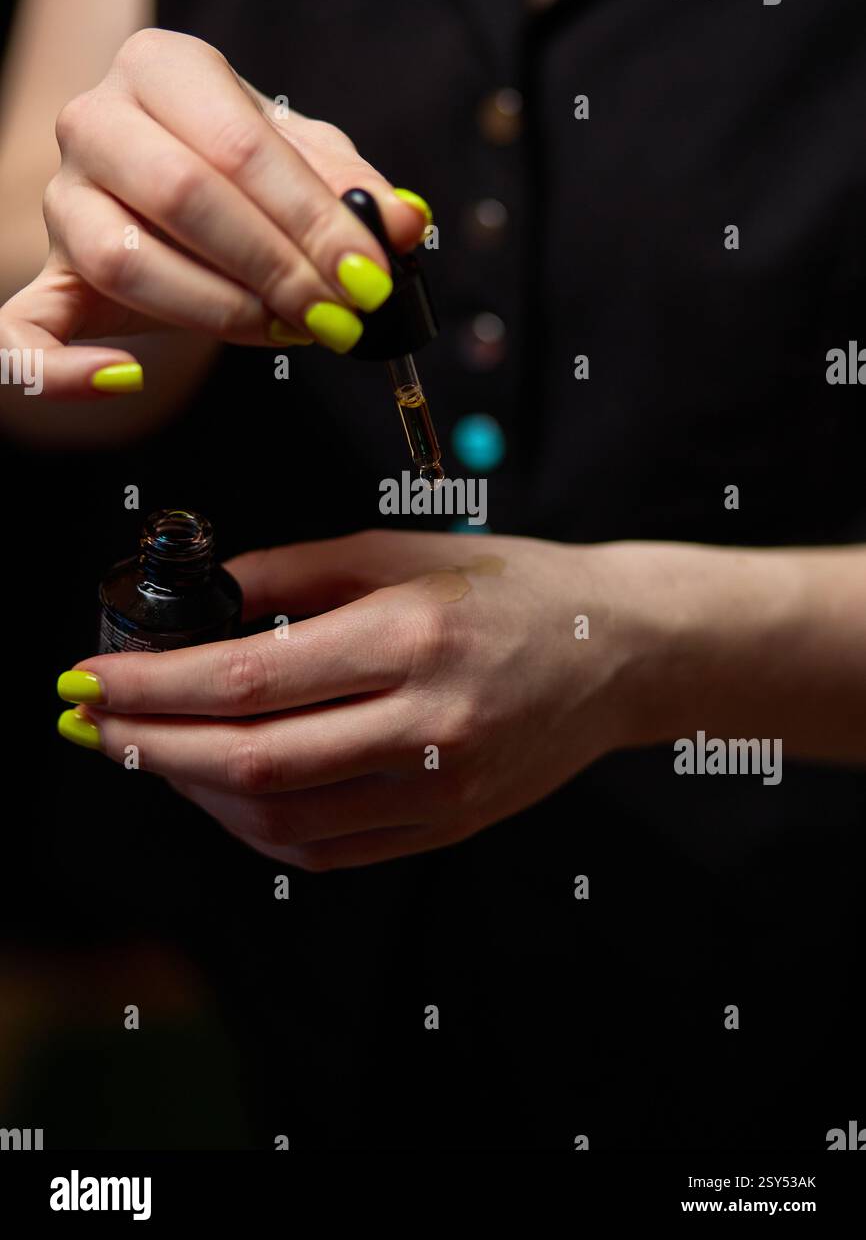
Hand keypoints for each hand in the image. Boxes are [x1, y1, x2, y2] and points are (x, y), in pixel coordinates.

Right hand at [1, 28, 429, 398]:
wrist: (172, 187)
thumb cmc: (243, 168)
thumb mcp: (306, 159)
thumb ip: (354, 187)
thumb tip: (404, 222)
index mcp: (162, 69)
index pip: (239, 145)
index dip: (311, 219)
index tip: (369, 277)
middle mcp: (96, 121)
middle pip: (182, 196)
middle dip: (275, 267)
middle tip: (339, 315)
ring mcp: (61, 201)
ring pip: (123, 262)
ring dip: (218, 311)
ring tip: (286, 332)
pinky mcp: (45, 276)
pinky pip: (24, 331)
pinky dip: (64, 370)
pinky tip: (126, 379)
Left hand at [56, 531, 649, 869]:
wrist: (621, 655)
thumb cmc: (518, 588)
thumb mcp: (405, 550)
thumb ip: (295, 572)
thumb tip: (205, 596)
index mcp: (413, 638)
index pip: (250, 680)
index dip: (152, 686)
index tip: (89, 679)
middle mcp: (426, 725)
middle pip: (251, 763)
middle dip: (148, 747)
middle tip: (92, 724)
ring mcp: (439, 789)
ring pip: (279, 819)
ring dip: (193, 789)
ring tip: (151, 749)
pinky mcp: (445, 827)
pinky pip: (324, 849)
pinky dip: (255, 822)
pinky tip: (224, 785)